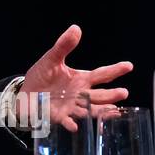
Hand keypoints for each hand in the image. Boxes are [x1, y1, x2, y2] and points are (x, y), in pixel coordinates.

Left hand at [17, 25, 133, 131]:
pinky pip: (67, 121)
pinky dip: (71, 123)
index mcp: (81, 79)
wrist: (26, 94)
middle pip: (100, 95)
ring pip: (90, 110)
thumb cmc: (42, 77)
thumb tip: (76, 28)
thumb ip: (64, 45)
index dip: (115, 70)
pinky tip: (76, 126)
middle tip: (124, 92)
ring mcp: (71, 107)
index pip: (101, 74)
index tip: (128, 66)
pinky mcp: (59, 117)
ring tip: (113, 111)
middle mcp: (80, 94)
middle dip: (112, 94)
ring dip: (100, 111)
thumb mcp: (52, 59)